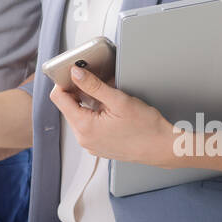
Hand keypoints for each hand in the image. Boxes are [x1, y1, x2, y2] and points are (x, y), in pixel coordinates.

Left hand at [51, 66, 175, 167]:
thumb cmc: (146, 128)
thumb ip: (93, 85)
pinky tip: (110, 110)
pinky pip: (88, 125)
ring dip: (87, 102)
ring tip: (107, 96)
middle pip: (67, 107)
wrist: (162, 148)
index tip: (74, 72)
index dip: (64, 82)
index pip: (58, 98)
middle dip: (78, 91)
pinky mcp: (98, 146)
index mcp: (84, 127)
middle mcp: (84, 139)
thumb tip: (75, 73)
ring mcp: (91, 144)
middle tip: (96, 81)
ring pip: (78, 115)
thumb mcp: (118, 100)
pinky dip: (94, 114)